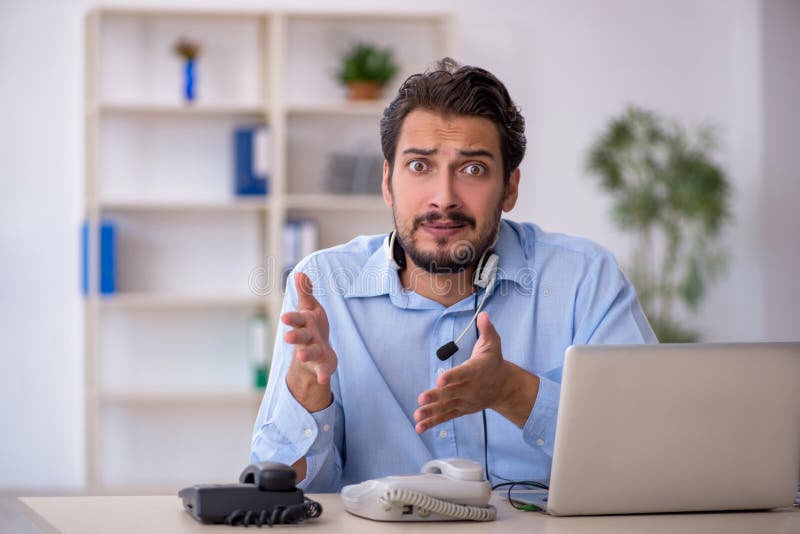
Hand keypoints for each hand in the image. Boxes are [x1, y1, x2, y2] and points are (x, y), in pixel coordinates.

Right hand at [282, 272, 337, 410]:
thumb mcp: (310, 308)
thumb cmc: (311, 327)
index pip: (297, 319)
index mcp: (304, 324)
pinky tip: (323, 380)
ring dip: (305, 354)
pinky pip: (321, 371)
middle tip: (287, 337)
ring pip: (308, 353)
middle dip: (294, 336)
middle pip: (300, 337)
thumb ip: (305, 292)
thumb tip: (300, 273)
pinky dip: (321, 375)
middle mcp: (306, 339)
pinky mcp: (321, 365)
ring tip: (300, 355)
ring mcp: (312, 353)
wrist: (317, 354)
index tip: (285, 317)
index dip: (292, 319)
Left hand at [413, 312, 538, 431]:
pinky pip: (446, 417)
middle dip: (436, 396)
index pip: (462, 373)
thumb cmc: (494, 362)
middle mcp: (469, 388)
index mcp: (475, 370)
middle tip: (421, 399)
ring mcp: (464, 401)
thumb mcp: (493, 344)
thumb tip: (482, 315)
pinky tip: (419, 427)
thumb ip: (487, 330)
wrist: (504, 387)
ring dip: (431, 412)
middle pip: (451, 393)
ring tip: (417, 416)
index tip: (440, 379)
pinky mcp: (460, 409)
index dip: (451, 376)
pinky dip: (433, 422)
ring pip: (446, 407)